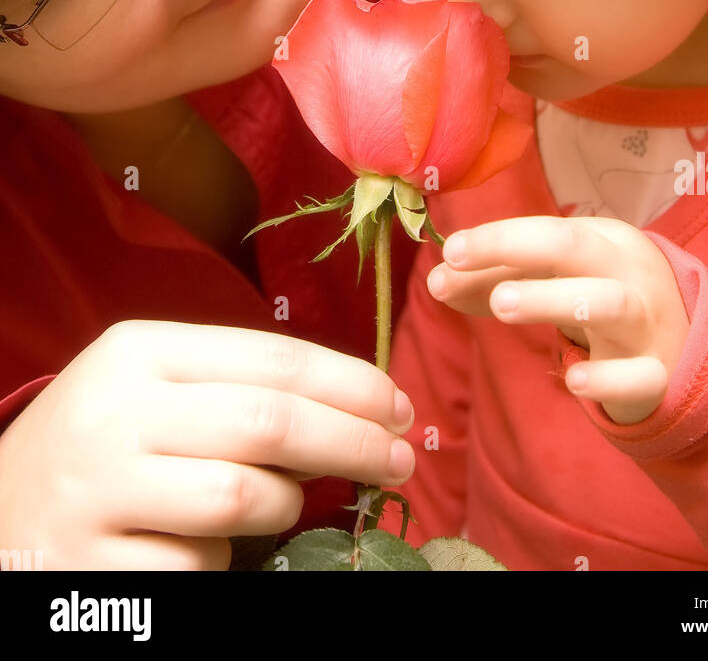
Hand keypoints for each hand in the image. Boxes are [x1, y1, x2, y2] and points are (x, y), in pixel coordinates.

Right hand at [0, 320, 414, 569]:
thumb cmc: (104, 443)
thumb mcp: (156, 391)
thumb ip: (238, 389)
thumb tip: (360, 409)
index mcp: (138, 352)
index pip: (272, 358)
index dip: (351, 384)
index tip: (400, 409)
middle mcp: (114, 413)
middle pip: (270, 423)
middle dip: (354, 440)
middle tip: (401, 460)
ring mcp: (98, 494)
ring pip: (243, 498)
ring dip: (284, 506)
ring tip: (279, 504)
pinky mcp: (92, 570)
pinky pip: (198, 565)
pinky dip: (219, 561)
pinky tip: (198, 547)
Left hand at [426, 216, 689, 424]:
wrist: (684, 356)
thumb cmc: (603, 305)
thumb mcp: (556, 283)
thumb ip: (497, 280)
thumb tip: (438, 281)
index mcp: (605, 241)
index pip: (547, 229)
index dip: (496, 237)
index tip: (449, 251)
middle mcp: (629, 273)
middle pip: (578, 249)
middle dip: (517, 249)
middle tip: (459, 263)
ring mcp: (647, 324)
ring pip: (608, 303)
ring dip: (552, 299)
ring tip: (501, 305)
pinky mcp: (658, 376)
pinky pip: (639, 376)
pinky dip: (607, 378)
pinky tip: (574, 381)